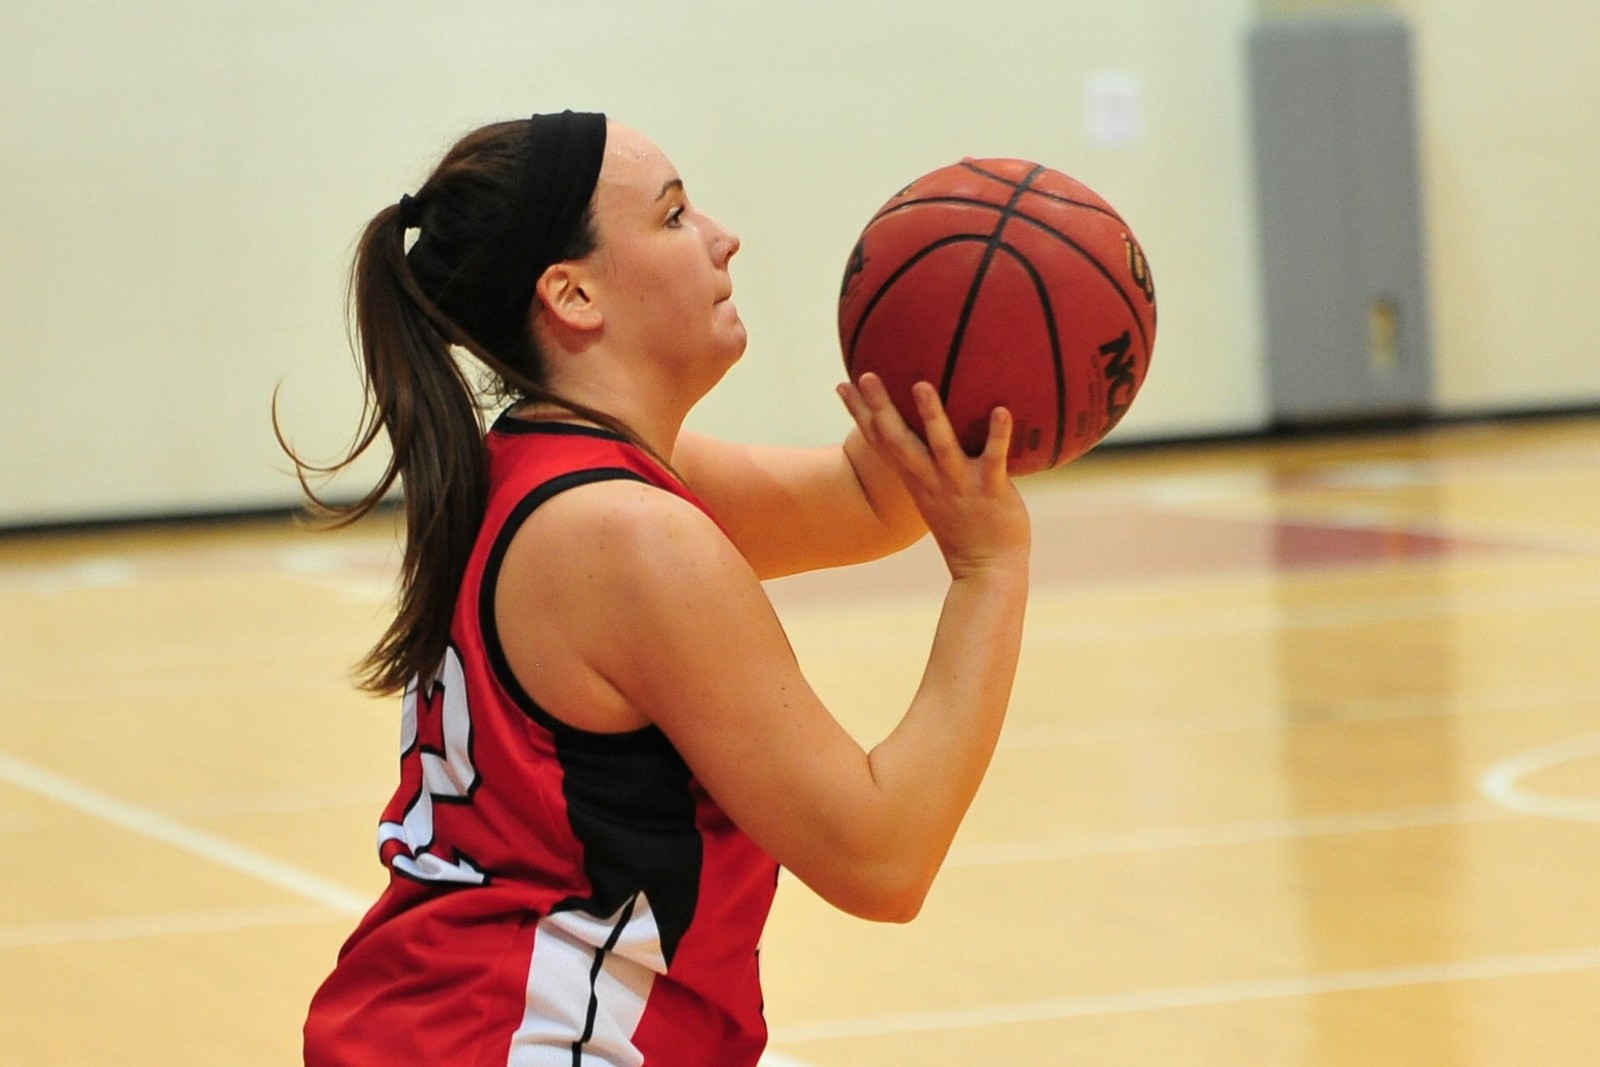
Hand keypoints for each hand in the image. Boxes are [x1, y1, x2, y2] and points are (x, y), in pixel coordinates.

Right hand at [837, 373, 1029, 579]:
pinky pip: (993, 459)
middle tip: (866, 375)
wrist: (987, 569)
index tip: (842, 385)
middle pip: (898, 440)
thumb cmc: (966, 528)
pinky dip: (998, 434)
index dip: (859, 414)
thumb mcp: (936, 495)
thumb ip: (930, 466)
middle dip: (880, 408)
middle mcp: (930, 480)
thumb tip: (932, 435)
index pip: (879, 442)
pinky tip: (1002, 409)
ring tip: (921, 385)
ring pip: (941, 447)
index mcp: (914, 479)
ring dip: (931, 416)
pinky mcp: (990, 490)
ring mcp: (959, 484)